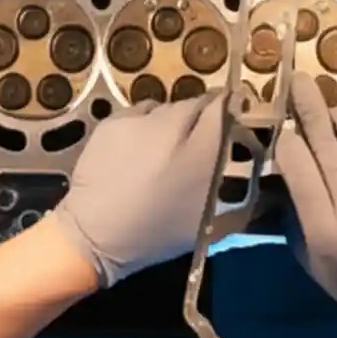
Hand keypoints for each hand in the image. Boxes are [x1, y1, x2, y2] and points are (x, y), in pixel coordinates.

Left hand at [52, 92, 226, 287]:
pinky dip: (144, 125)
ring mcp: (141, 120)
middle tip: (193, 144)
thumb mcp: (208, 217)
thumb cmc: (158, 233)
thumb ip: (230, 179)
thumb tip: (241, 149)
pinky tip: (137, 150)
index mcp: (203, 153)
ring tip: (162, 150)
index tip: (230, 120)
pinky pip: (139, 113)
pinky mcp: (114, 120)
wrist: (96, 234)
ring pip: (167, 107)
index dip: (230, 109)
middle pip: (197, 103)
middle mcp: (174, 127)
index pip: (226, 106)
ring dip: (171, 122)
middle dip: (200, 118)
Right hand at [277, 73, 336, 337]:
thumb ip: (295, 214)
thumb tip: (283, 169)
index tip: (279, 128)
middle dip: (307, 107)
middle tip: (296, 80)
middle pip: (326, 142)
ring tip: (326, 104)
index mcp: (325, 229)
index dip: (286, 140)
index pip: (299, 167)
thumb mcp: (310, 257)